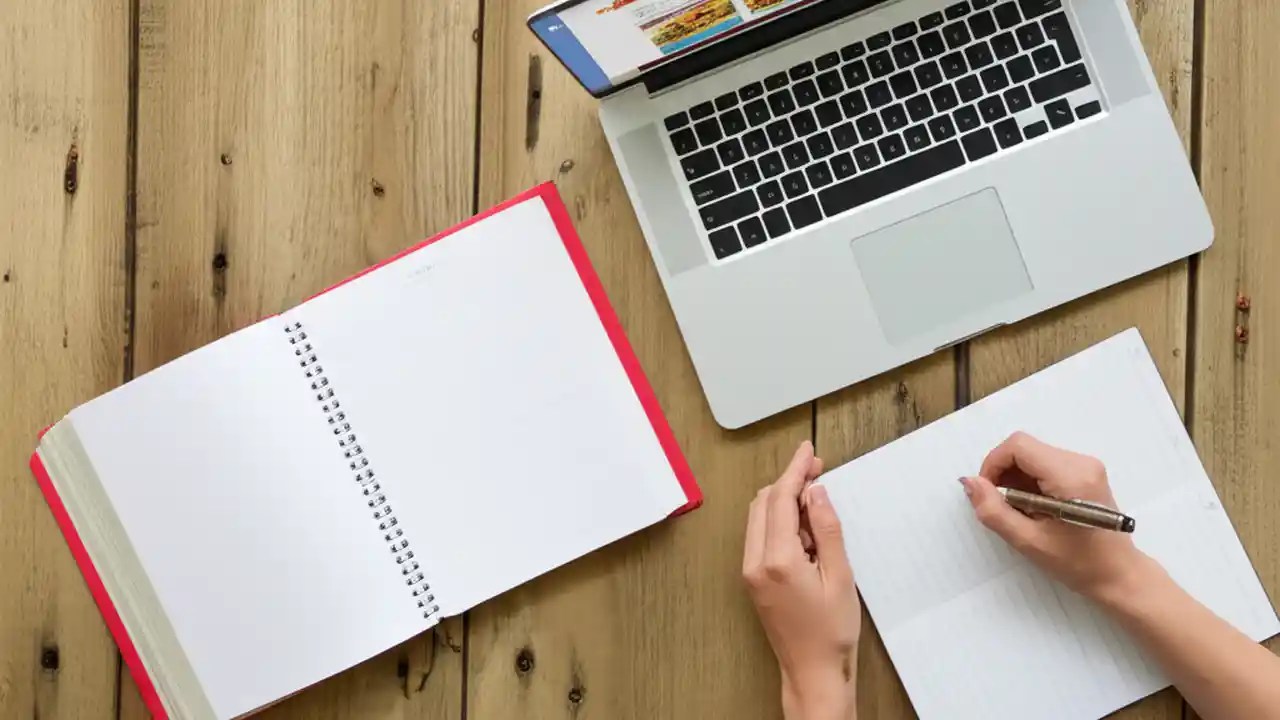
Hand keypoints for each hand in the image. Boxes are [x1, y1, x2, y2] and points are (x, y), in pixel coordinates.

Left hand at [743, 441, 858, 719]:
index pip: (781, 499)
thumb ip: (827, 529)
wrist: (812, 672)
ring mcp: (750, 572)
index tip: (808, 451)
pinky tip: (806, 532)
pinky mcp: (753, 580)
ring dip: (784, 502)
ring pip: (760, 518)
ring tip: (818, 507)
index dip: (795, 470)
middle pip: (764, 503)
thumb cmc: (830, 633)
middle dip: (789, 483)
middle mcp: (755, 562)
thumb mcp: (840, 576)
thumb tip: (817, 492)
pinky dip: (780, 523)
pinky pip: (761, 537)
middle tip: (818, 471)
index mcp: (777, 559)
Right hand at [962, 432, 1156, 603]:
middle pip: (1025, 448)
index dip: (993, 463)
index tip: (988, 493)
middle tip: (1004, 506)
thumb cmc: (1078, 563)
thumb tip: (969, 482)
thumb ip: (994, 510)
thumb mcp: (1029, 541)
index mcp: (1070, 476)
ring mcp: (1086, 465)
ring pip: (1034, 455)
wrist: (1119, 574)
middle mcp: (1081, 462)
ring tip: (1022, 511)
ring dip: (1017, 477)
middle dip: (1004, 472)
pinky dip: (1031, 480)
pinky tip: (1036, 507)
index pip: (1018, 446)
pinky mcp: (1086, 472)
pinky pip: (1046, 463)